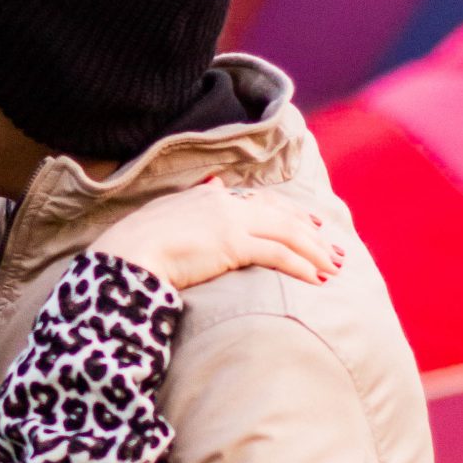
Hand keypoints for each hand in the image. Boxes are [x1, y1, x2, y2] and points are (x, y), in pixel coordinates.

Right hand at [103, 184, 343, 293]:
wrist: (126, 255)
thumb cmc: (137, 244)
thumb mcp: (166, 213)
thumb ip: (194, 202)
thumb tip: (214, 184)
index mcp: (209, 197)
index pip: (261, 200)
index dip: (290, 213)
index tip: (311, 224)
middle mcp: (224, 202)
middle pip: (281, 214)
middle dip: (313, 233)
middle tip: (335, 248)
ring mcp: (229, 221)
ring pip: (287, 232)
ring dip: (315, 251)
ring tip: (335, 268)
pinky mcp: (232, 244)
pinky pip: (278, 254)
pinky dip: (301, 265)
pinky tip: (317, 279)